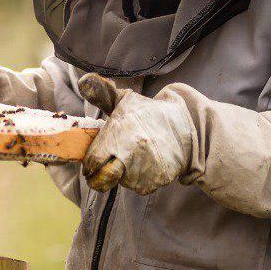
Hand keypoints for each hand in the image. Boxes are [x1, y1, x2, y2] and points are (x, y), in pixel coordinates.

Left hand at [78, 74, 193, 194]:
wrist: (187, 127)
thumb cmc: (149, 113)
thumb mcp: (125, 100)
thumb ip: (101, 94)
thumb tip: (83, 82)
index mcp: (118, 135)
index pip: (92, 161)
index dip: (89, 164)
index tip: (92, 162)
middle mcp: (129, 154)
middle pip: (102, 180)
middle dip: (97, 178)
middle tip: (99, 173)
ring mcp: (144, 170)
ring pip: (121, 183)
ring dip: (122, 176)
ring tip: (132, 158)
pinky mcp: (156, 181)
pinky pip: (140, 187)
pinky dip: (139, 180)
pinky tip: (146, 164)